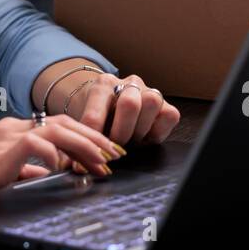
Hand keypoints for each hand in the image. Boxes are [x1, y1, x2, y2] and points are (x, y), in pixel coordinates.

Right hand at [0, 114, 125, 206]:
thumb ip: (20, 169)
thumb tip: (40, 174)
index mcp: (12, 130)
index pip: (57, 126)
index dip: (84, 137)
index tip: (103, 152)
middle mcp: (14, 126)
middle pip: (65, 121)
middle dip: (94, 137)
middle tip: (115, 154)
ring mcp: (8, 135)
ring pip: (59, 129)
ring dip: (86, 145)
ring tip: (103, 162)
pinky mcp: (4, 149)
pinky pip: (40, 145)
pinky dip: (57, 155)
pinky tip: (65, 169)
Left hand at [62, 72, 180, 147]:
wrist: (114, 105)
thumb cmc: (98, 115)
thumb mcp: (87, 122)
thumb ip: (84, 140)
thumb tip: (79, 165)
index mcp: (104, 84)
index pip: (96, 112)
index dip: (93, 138)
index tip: (90, 154)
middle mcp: (129, 83)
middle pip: (130, 104)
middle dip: (121, 133)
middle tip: (114, 148)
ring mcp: (150, 92)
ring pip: (151, 103)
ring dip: (139, 131)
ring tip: (130, 142)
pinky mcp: (166, 105)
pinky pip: (169, 116)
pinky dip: (157, 132)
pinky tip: (144, 138)